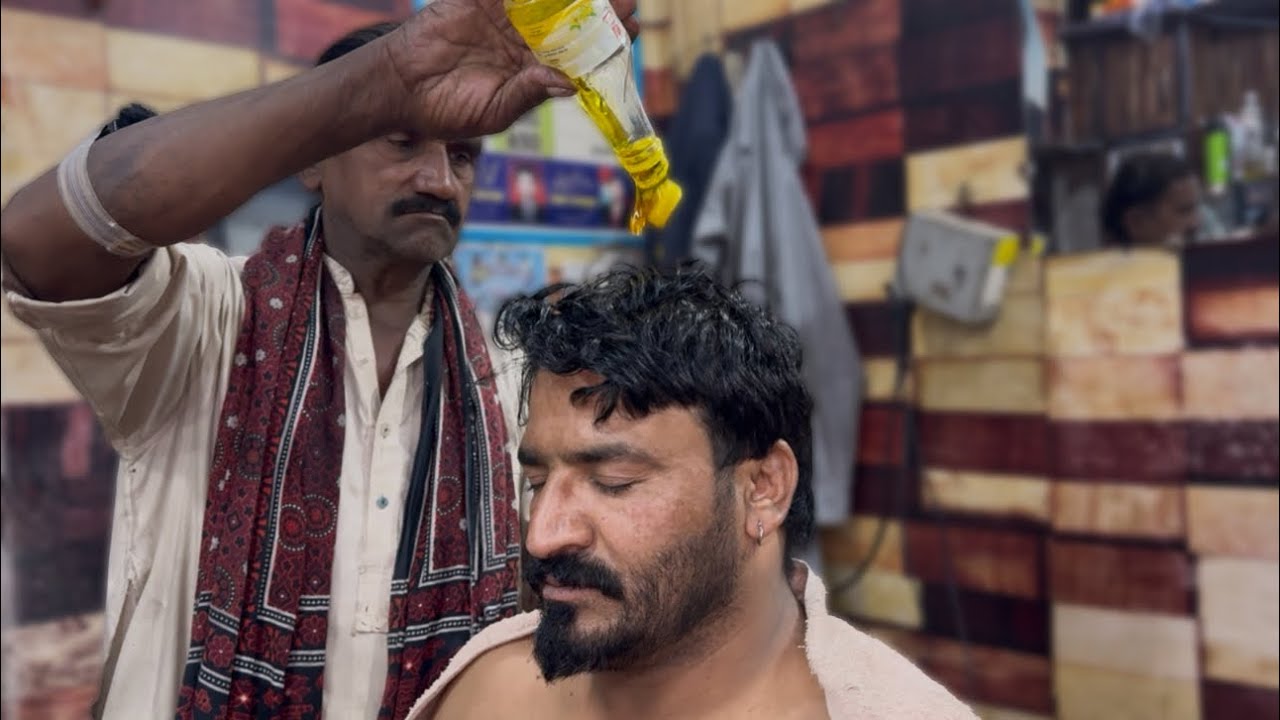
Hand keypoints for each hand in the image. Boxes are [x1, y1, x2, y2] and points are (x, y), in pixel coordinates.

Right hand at [383, 0, 638, 138]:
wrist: (398, 90)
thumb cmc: (445, 112)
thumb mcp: (494, 113)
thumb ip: (530, 94)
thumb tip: (571, 83)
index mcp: (534, 70)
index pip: (578, 52)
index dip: (605, 40)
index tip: (633, 28)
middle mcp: (524, 40)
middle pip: (570, 18)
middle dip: (598, 8)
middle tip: (628, 0)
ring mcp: (503, 16)